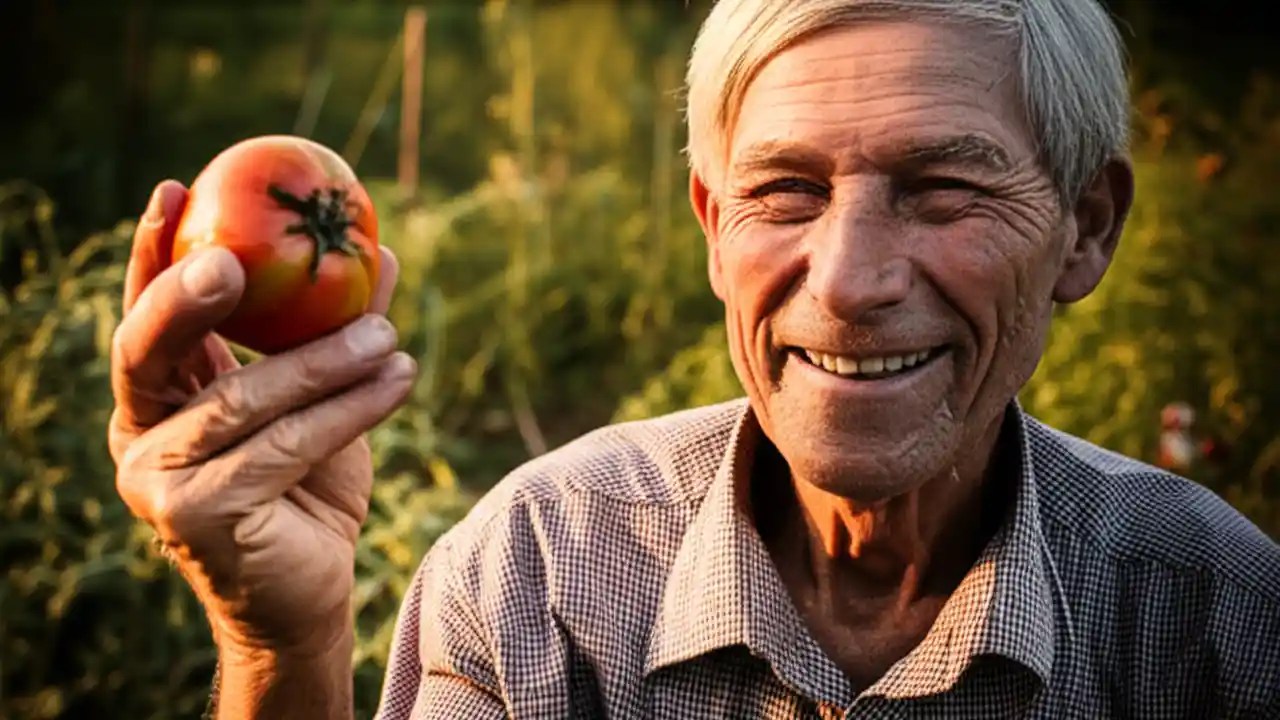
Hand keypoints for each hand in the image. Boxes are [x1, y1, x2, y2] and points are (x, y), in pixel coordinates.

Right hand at [109, 180, 415, 656]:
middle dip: (189, 296)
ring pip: (243, 399)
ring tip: (388, 336)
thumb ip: (337, 330)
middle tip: (235, 257)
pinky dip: (351, 408)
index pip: (143, 315)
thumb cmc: (310, 489)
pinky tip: (400, 380)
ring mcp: (157, 480)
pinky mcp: (196, 517)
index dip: (151, 253)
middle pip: (148, 349)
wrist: (312, 592)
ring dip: (324, 360)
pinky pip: (284, 444)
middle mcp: (139, 434)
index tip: (176, 190)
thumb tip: (383, 252)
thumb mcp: (322, 399)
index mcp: (157, 397)